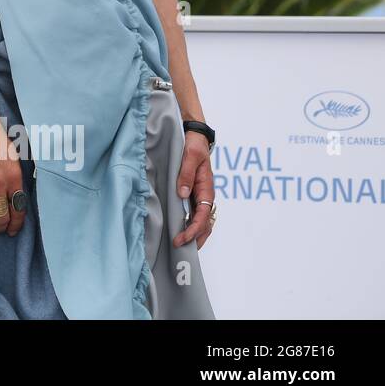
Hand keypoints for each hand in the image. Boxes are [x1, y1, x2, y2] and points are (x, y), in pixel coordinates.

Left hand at [173, 131, 214, 249]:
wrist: (195, 137)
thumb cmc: (194, 146)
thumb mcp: (190, 156)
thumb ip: (186, 174)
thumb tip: (182, 194)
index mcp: (207, 188)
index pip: (203, 216)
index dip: (193, 229)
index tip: (182, 238)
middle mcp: (205, 195)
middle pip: (205, 224)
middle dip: (194, 238)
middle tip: (179, 247)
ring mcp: (200, 196)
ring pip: (202, 222)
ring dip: (194, 235)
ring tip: (181, 246)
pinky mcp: (194, 194)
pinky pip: (195, 214)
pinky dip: (190, 225)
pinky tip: (181, 231)